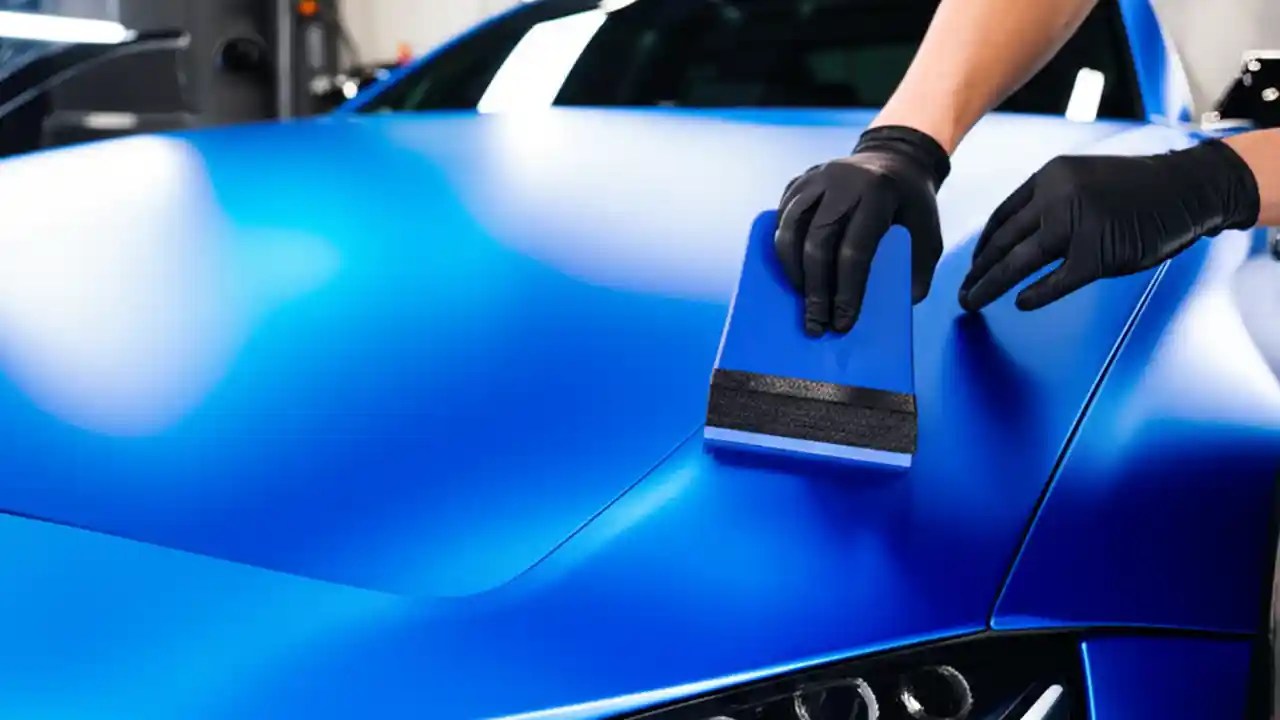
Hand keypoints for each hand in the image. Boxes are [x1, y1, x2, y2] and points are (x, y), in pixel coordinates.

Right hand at [775, 126, 950, 336]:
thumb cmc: (912, 205)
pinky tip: (794, 272)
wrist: (898, 157)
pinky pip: (782, 218)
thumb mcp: (928, 236)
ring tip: (800, 298)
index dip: (846, 291)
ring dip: (791, 270)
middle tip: (815, 323)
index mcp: (877, 194)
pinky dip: (784, 248)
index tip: (842, 324)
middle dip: (814, 289)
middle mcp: (842, 182)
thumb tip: (887, 312)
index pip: (854, 250)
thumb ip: (915, 273)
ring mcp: (815, 178)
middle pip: (816, 242)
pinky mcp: (799, 181)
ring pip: (790, 229)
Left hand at [960, 140, 1260, 311]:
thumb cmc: (1137, 190)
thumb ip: (1051, 202)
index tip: (974, 264)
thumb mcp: (1084, 180)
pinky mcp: (1097, 253)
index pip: (1002, 216)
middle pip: (1003, 241)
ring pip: (1018, 262)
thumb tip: (1016, 237)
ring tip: (972, 301)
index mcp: (1050, 177)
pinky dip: (1034, 294)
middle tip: (963, 290)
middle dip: (979, 270)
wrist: (1187, 188)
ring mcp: (1076, 225)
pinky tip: (1020, 304)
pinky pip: (1055, 281)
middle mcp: (1057, 197)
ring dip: (989, 285)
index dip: (984, 245)